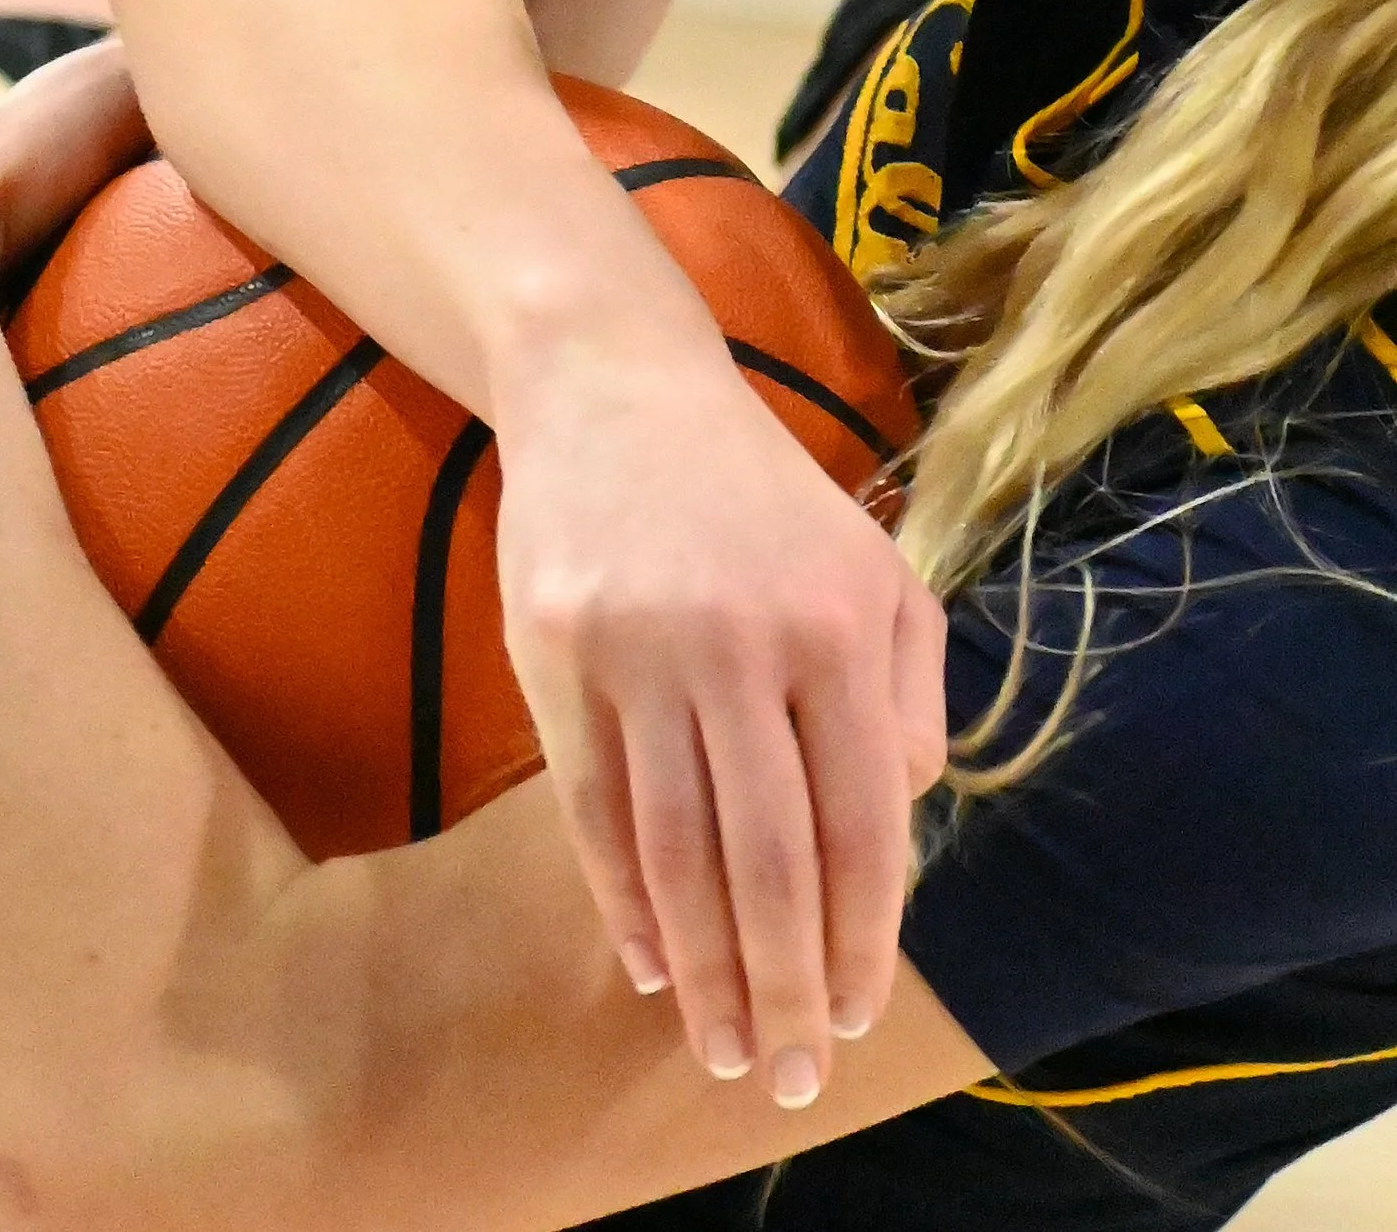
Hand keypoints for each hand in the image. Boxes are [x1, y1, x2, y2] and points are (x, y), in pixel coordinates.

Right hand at [493, 335, 945, 1102]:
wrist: (613, 382)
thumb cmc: (760, 494)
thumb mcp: (872, 568)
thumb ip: (904, 697)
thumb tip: (898, 826)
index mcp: (839, 626)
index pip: (862, 824)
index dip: (860, 938)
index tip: (852, 1018)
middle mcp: (743, 640)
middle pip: (768, 860)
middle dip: (783, 990)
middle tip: (786, 1078)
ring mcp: (641, 645)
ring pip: (677, 848)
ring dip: (703, 970)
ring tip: (719, 1048)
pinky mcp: (555, 648)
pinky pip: (593, 805)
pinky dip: (621, 899)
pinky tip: (647, 962)